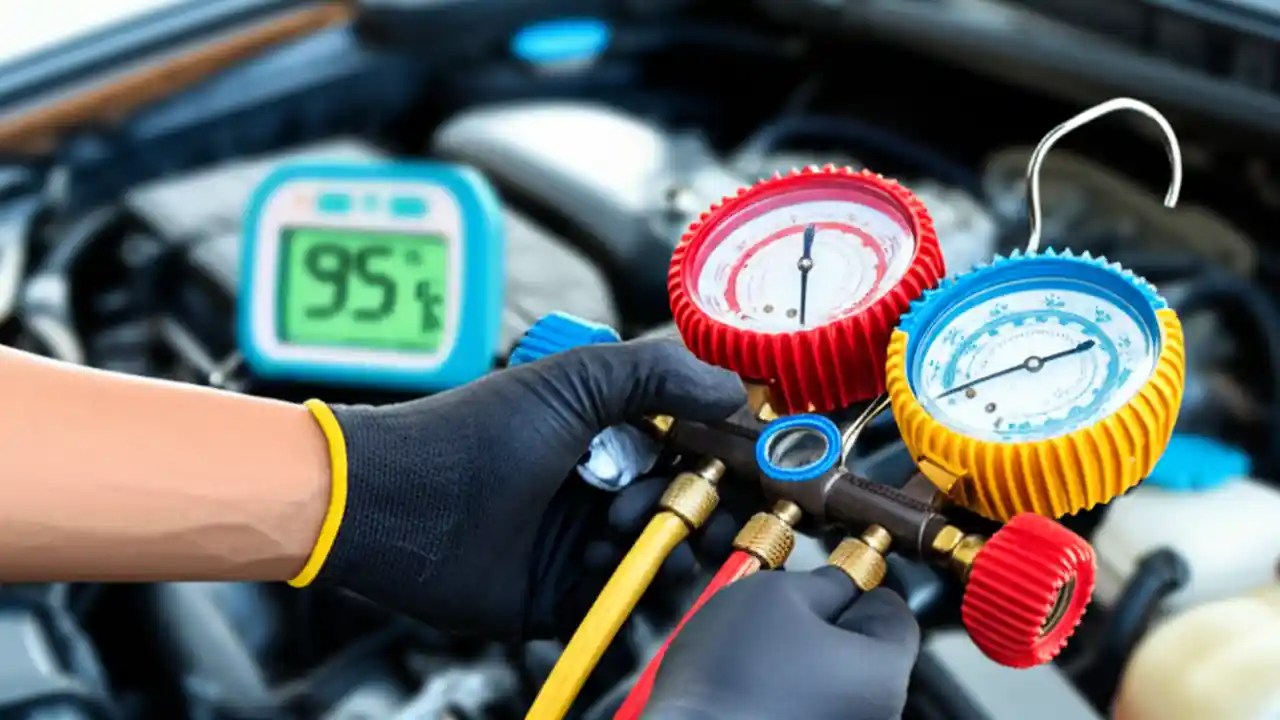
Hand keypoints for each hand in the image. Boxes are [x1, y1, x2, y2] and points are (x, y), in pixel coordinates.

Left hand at [308, 339, 745, 637]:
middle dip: (710, 500)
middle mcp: (603, 486)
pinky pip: (626, 598)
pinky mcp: (568, 596)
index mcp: (607, 431)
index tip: (765, 454)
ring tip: (632, 521)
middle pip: (691, 500)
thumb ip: (656, 372)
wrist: (398, 505)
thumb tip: (736, 391)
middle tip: (721, 502)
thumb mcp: (572, 379)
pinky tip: (602, 555)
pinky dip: (627, 580)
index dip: (730, 448)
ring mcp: (586, 543)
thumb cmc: (475, 433)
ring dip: (664, 536)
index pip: (693, 439)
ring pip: (666, 551)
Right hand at [645, 567, 919, 719]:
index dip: (856, 586)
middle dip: (824, 624)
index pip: (893, 612)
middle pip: (862, 649)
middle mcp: (878, 714)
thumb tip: (838, 584)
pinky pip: (806, 707)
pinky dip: (785, 692)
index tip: (824, 580)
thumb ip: (823, 582)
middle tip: (778, 611)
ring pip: (831, 680)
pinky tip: (748, 684)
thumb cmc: (733, 674)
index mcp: (882, 674)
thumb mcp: (777, 595)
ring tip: (753, 650)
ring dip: (801, 660)